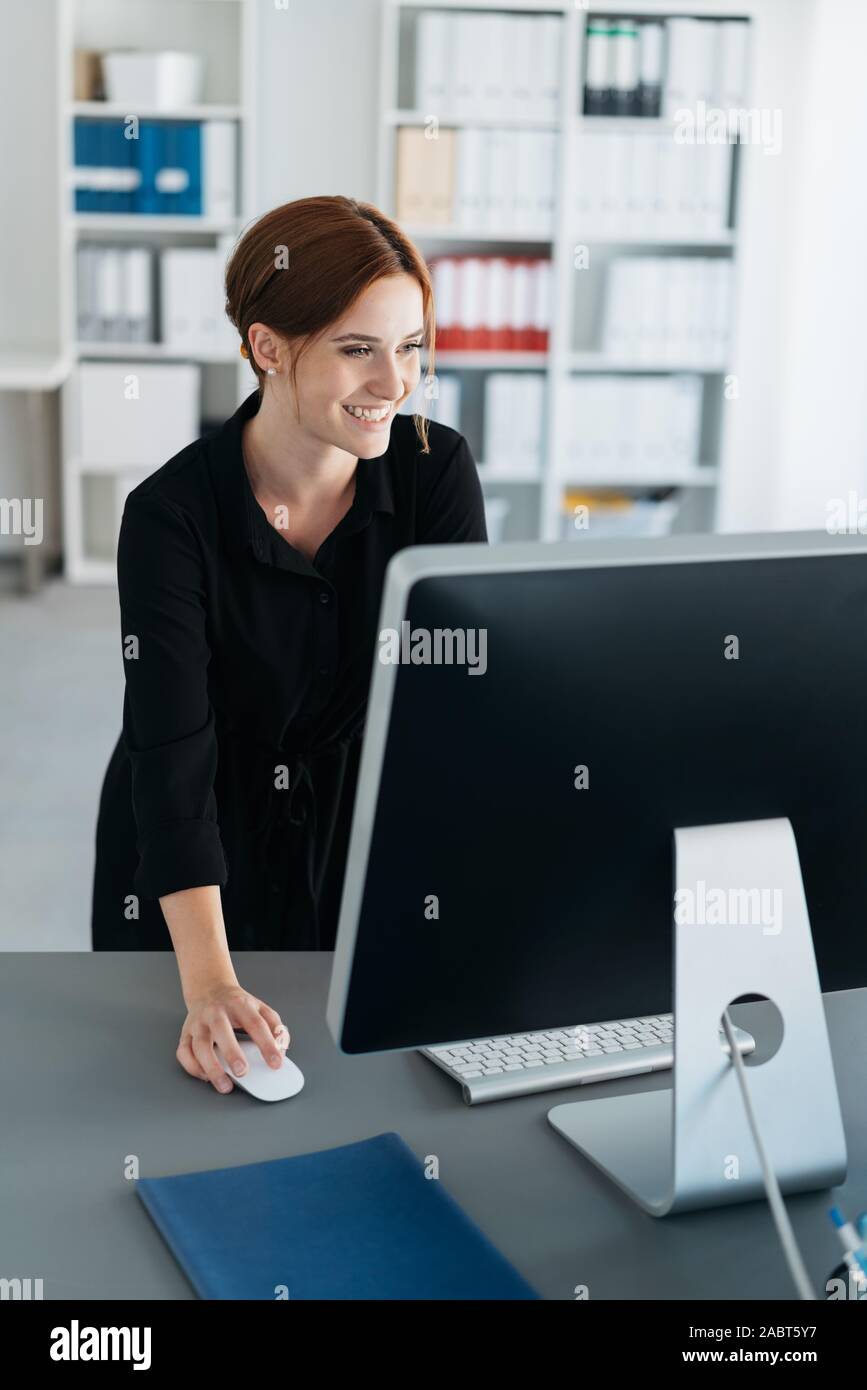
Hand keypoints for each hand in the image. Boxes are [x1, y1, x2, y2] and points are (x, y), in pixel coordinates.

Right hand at [176, 982, 290, 1093]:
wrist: (210, 989)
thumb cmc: (237, 1004)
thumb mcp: (260, 1007)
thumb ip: (274, 1025)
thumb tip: (282, 1048)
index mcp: (239, 1004)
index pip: (255, 1023)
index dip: (267, 1044)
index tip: (276, 1063)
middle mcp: (216, 1012)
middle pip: (221, 1030)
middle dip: (232, 1053)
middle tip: (243, 1072)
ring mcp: (198, 1023)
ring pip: (200, 1045)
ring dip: (211, 1067)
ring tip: (225, 1085)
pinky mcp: (185, 1034)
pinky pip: (184, 1053)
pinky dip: (194, 1067)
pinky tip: (206, 1077)